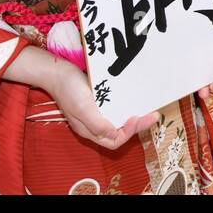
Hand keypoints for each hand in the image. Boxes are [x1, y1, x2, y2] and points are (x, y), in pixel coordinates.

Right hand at [16, 46, 157, 149]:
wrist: (57, 71)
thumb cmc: (68, 90)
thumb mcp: (82, 108)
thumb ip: (97, 124)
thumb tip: (114, 135)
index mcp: (89, 131)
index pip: (114, 141)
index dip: (128, 132)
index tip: (137, 117)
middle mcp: (94, 125)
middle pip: (119, 133)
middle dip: (138, 126)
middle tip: (154, 115)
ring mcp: (96, 114)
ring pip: (119, 122)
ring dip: (134, 118)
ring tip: (149, 110)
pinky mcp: (98, 102)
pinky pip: (116, 109)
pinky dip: (127, 107)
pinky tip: (135, 100)